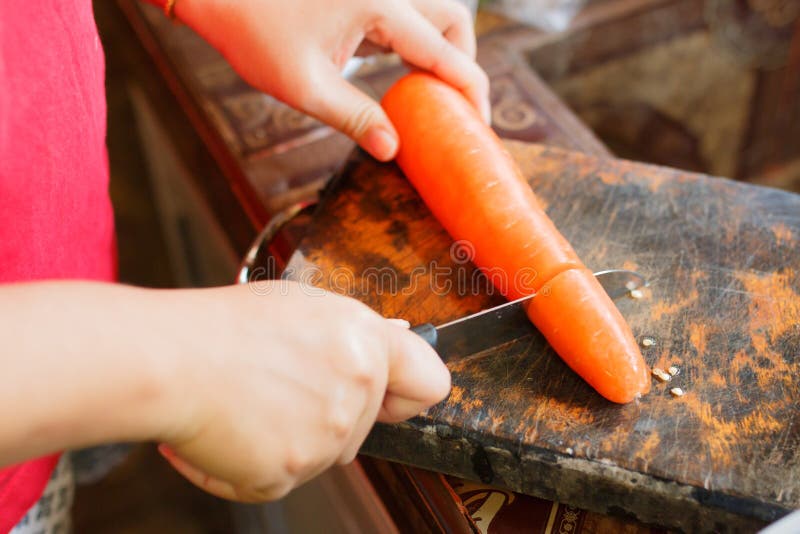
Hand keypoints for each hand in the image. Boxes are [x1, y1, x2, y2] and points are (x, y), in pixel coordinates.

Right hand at [156, 282, 449, 501]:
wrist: (169, 359)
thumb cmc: (227, 326)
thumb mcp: (302, 305)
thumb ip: (358, 330)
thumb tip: (398, 338)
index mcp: (364, 344)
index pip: (431, 384)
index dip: (408, 394)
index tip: (387, 397)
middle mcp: (355, 391)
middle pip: (362, 429)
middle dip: (326, 415)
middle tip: (277, 386)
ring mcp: (324, 438)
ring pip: (321, 456)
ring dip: (288, 440)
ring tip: (246, 401)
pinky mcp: (286, 474)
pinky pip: (279, 480)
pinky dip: (249, 466)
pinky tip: (226, 429)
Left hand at [175, 0, 489, 160]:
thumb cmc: (253, 33)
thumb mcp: (304, 87)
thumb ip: (354, 118)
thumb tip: (392, 148)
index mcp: (377, 7)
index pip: (443, 51)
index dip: (469, 88)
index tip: (480, 121)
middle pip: (452, 19)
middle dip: (462, 61)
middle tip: (452, 105)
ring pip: (433, 14)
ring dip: (441, 52)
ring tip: (430, 96)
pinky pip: (406, 19)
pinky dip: (416, 46)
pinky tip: (402, 76)